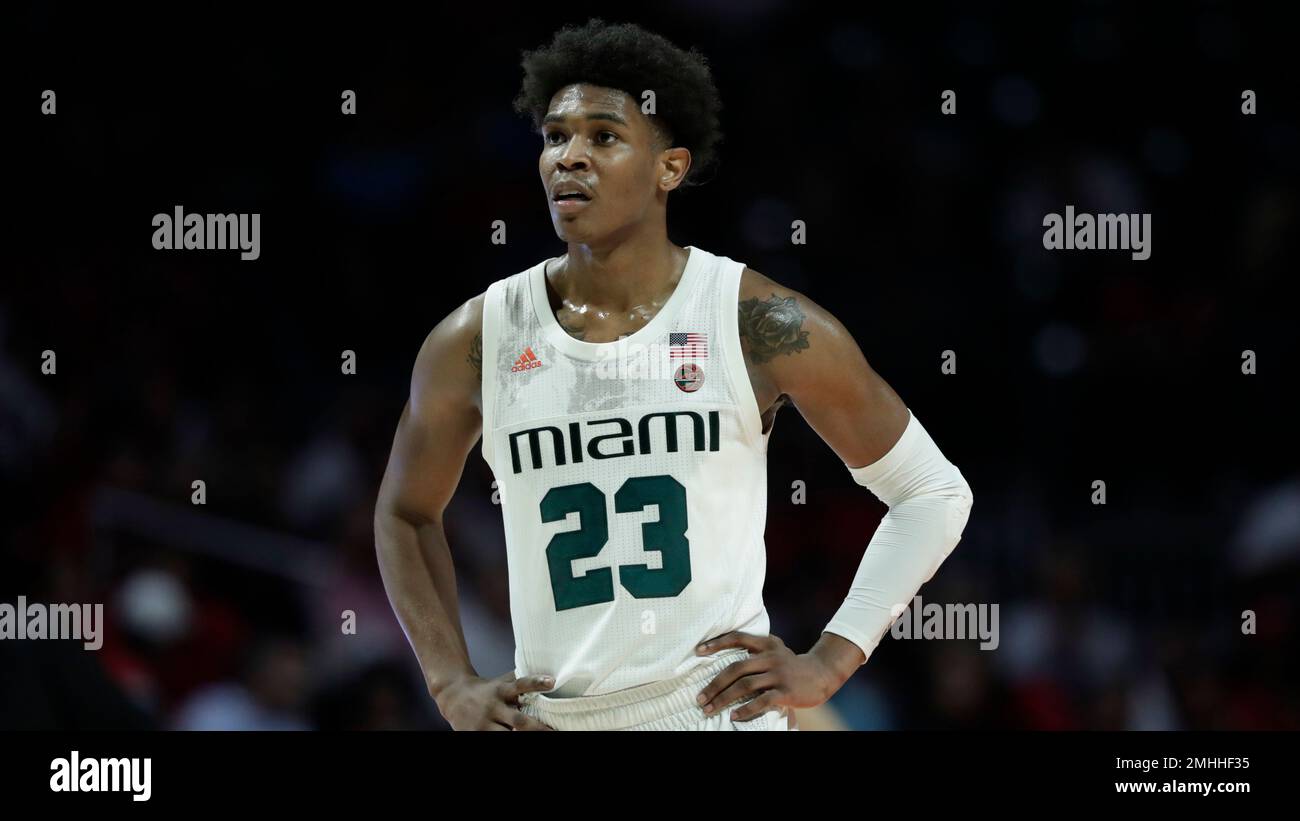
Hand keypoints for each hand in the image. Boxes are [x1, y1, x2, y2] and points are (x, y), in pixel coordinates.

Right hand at [435, 671, 556, 730]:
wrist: (452, 694)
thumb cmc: (484, 690)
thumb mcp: (500, 682)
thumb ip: (519, 681)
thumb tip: (548, 677)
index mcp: (501, 690)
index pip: (520, 684)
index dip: (536, 683)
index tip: (552, 682)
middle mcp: (493, 706)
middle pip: (518, 720)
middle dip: (537, 728)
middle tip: (553, 731)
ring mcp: (483, 723)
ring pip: (506, 735)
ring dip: (520, 736)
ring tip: (539, 737)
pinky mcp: (475, 734)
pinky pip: (493, 740)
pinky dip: (503, 740)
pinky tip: (516, 739)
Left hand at [693, 632, 835, 721]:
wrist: (821, 674)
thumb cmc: (791, 664)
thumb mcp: (776, 649)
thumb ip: (756, 649)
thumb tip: (725, 657)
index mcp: (767, 643)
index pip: (738, 638)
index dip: (717, 643)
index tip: (699, 651)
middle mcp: (771, 657)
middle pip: (736, 668)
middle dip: (715, 684)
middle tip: (701, 698)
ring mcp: (779, 674)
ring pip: (745, 686)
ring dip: (724, 699)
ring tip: (710, 709)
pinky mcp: (786, 692)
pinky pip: (761, 701)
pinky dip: (746, 710)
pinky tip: (734, 716)